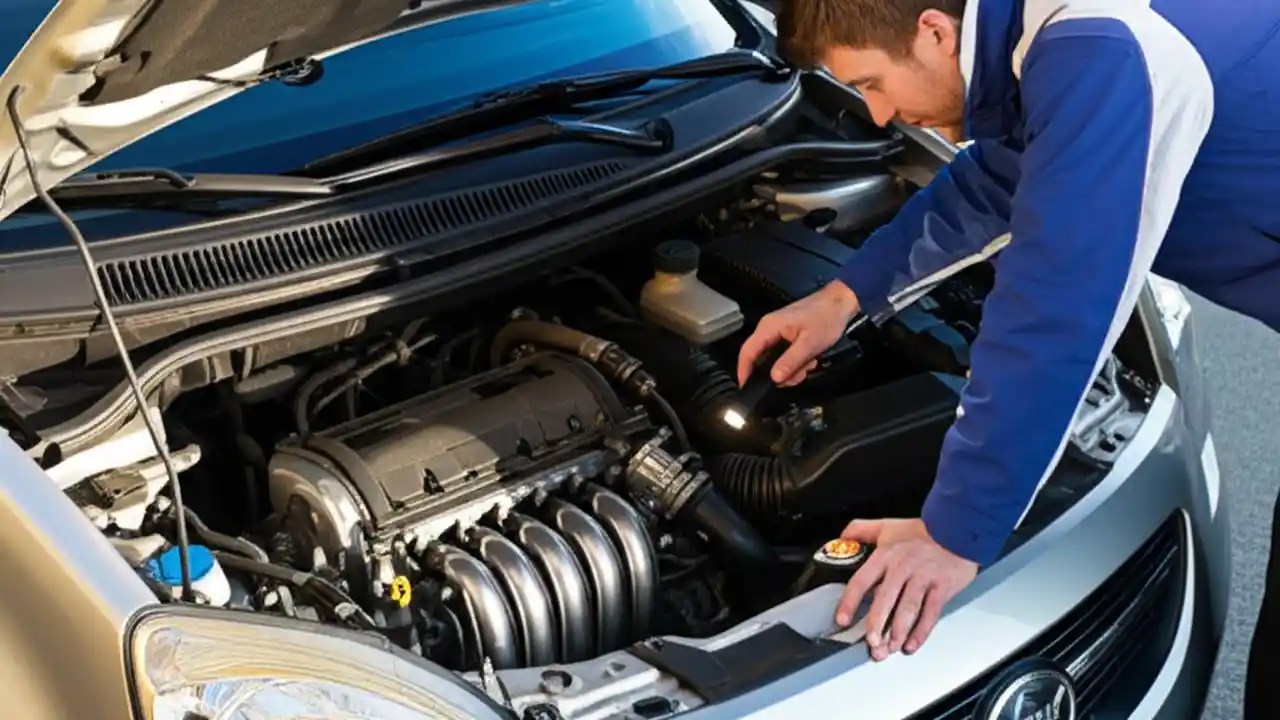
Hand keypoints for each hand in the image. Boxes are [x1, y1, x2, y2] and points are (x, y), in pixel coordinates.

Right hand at [736, 280, 859, 386]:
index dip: (744, 371)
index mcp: (769, 327)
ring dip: (791, 368)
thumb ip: (790, 362)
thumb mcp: (809, 344)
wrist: (841, 302)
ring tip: (808, 366)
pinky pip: (784, 354)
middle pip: (761, 359)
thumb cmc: (826, 318)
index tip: (746, 388)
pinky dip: (795, 362)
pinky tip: (809, 360)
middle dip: (778, 373)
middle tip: (797, 378)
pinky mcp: (787, 334)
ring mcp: (778, 331)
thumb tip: (774, 378)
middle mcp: (769, 328)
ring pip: (775, 359)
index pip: (747, 352)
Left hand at [834, 518, 976, 660]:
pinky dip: (921, 632)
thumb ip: (862, 530)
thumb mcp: (887, 526)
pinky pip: (930, 613)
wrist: (957, 528)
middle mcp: (902, 568)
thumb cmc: (922, 532)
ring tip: (889, 648)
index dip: (850, 602)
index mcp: (885, 556)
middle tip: (871, 643)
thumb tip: (842, 537)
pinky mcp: (942, 588)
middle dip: (876, 624)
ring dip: (898, 632)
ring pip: (908, 609)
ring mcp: (923, 578)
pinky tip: (912, 644)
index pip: (862, 581)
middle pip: (885, 600)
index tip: (842, 619)